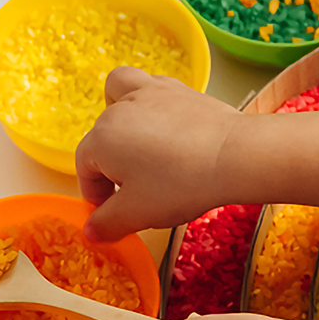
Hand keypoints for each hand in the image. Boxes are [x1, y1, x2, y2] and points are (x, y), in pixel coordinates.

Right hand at [76, 68, 241, 241]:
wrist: (233, 156)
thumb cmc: (182, 183)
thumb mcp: (137, 214)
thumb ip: (107, 223)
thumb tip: (92, 230)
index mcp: (102, 139)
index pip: (85, 168)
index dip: (95, 194)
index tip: (110, 212)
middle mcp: (121, 109)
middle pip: (103, 137)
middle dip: (111, 164)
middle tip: (133, 191)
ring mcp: (151, 94)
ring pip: (121, 94)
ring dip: (121, 115)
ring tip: (138, 142)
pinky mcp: (181, 90)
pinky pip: (155, 89)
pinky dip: (154, 105)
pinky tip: (169, 127)